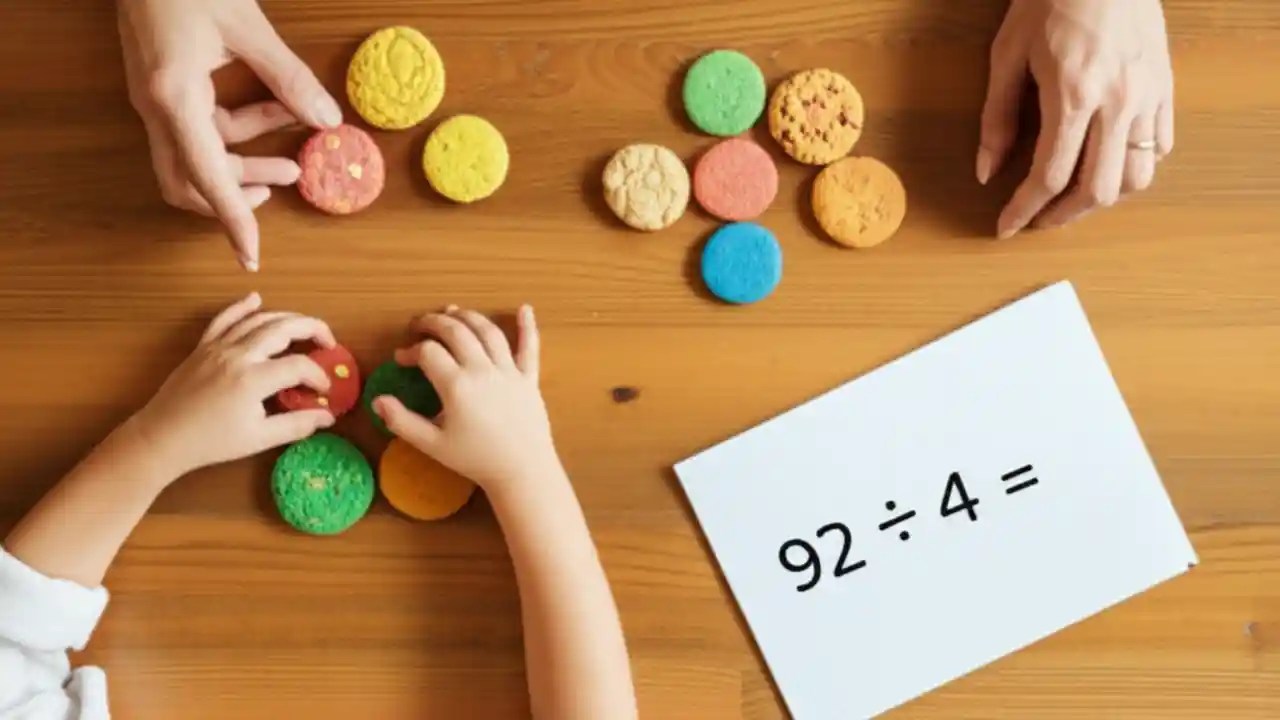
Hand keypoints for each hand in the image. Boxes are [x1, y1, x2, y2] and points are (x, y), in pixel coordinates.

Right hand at [117, 0, 342, 270]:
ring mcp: (156, 100)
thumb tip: (327, 121)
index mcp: (173, 97)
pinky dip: (238, 129)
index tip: (251, 255)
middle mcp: (157, 107)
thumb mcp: (247, 27)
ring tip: (293, 154)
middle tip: (288, 179)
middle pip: (188, 181)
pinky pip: (199, 128)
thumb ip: (289, 78)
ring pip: (196, 157)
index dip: (231, 219)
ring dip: (244, 161)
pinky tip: (277, 110)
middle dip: (236, 193)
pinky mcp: (164, 88)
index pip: (205, 176)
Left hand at [130, 293, 336, 478]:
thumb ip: (297, 425)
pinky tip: (256, 299)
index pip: (299, 366)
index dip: (318, 376)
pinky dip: (242, 306)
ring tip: (305, 326)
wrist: (163, 437)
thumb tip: (328, 417)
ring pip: (259, 320)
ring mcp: (219, 347)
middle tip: (329, 342)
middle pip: (284, 329)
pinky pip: (225, 318)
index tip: (323, 391)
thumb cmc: (212, 443)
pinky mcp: (203, 346)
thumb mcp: (259, 438)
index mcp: (253, 379)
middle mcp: (238, 355)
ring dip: (287, 318)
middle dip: (313, 330)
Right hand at [373, 305, 557, 493]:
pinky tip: (526, 308)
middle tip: (420, 324)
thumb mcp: (432, 445)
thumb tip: (377, 401)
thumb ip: (402, 422)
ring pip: (488, 331)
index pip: (428, 353)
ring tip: (453, 312)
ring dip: (468, 317)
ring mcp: (508, 371)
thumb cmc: (475, 460)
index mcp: (457, 386)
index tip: (402, 359)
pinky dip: (528, 326)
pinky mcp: (529, 378)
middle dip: (434, 322)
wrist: (521, 471)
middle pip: (456, 331)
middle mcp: (482, 370)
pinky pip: (530, 347)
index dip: (411, 351)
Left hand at [978, 0, 1173, 236]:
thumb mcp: (1008, 56)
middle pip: (1098, 190)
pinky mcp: (1166, 86)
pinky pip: (1160, 145)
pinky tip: (1108, 165)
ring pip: (1138, 177)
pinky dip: (1135, 167)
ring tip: (1073, 199)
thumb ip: (997, 118)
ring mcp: (1148, 96)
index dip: (1024, 210)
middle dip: (1063, 216)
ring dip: (1103, 198)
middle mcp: (1118, 103)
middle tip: (1037, 220)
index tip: (1006, 227)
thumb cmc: (1049, 1)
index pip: (1049, 176)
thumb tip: (986, 172)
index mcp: (1074, 96)